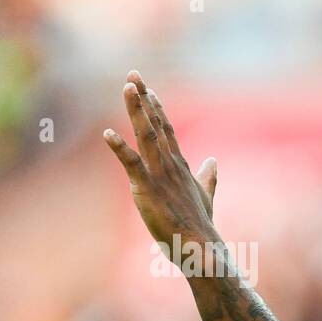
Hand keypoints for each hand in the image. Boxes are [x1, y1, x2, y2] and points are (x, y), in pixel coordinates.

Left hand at [103, 70, 218, 254]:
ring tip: (128, 88)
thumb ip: (208, 178)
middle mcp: (171, 165)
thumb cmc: (201, 226)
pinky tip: (108, 133)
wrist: (201, 246)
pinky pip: (132, 164)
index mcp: (180, 167)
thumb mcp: (205, 197)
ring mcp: (160, 175)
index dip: (157, 108)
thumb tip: (214, 161)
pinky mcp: (148, 189)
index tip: (148, 89)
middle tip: (133, 74)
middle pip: (156, 125)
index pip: (167, 130)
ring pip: (147, 136)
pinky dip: (120, 148)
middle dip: (144, 98)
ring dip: (137, 111)